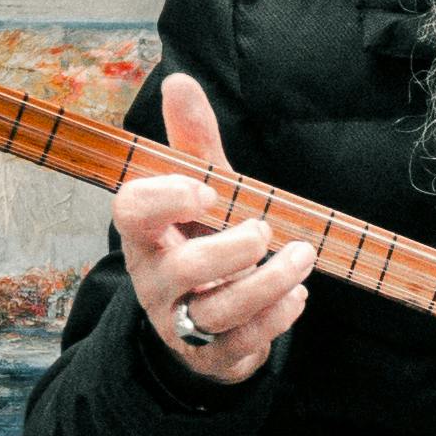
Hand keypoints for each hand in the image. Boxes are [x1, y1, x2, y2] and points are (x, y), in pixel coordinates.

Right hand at [114, 74, 305, 387]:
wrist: (201, 322)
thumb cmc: (200, 241)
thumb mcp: (200, 191)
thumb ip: (192, 141)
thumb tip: (179, 81)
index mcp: (145, 234)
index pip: (132, 213)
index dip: (166, 199)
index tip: (207, 189)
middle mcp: (155, 279)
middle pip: (183, 268)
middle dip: (231, 248)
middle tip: (265, 229)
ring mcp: (181, 321)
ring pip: (218, 309)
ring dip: (269, 281)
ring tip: (302, 256)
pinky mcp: (213, 354)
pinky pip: (244, 342)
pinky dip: (277, 316)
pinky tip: (297, 295)